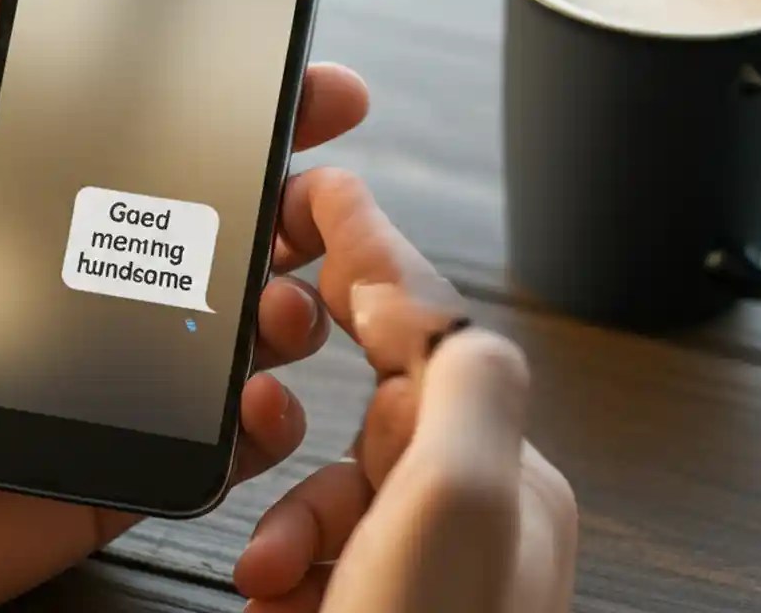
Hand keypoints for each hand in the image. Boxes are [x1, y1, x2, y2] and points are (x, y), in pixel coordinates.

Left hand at [0, 0, 370, 609]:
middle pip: (222, 243)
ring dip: (292, 306)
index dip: (238, 124)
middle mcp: (92, 301)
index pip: (159, 164)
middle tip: (329, 192)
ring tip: (286, 298)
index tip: (303, 89)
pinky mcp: (132, 466)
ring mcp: (120, 386)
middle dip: (297, 208)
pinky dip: (263, 420)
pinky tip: (259, 394)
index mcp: (41, 231)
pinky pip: (225, 443)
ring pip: (243, 338)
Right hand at [233, 174, 577, 611]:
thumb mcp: (454, 508)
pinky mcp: (383, 595)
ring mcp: (427, 550)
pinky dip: (285, 560)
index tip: (324, 188)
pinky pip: (319, 546)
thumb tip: (444, 306)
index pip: (425, 322)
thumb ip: (464, 389)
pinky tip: (274, 594)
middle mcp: (469, 500)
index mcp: (497, 462)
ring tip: (267, 564)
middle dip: (310, 358)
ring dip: (285, 515)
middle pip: (375, 388)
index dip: (367, 247)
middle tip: (263, 304)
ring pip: (334, 480)